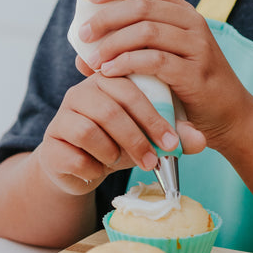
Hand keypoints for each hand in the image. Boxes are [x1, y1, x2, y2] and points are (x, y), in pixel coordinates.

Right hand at [37, 71, 205, 194]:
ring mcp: (61, 116)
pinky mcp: (50, 143)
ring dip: (112, 153)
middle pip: (109, 110)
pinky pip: (74, 155)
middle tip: (153, 160)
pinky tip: (99, 171)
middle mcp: (81, 93)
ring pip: (88, 131)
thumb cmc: (118, 143)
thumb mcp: (149, 138)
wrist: (79, 167)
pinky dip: (92, 168)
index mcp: (108, 80)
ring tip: (122, 164)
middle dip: (136, 139)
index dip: (153, 116)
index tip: (172, 141)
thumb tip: (202, 141)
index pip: (131, 89)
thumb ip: (175, 136)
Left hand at [77, 0, 252, 148]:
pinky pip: (155, 61)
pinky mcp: (195, 73)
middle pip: (141, 7)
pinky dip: (126, 64)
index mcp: (183, 13)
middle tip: (83, 34)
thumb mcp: (162, 61)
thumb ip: (130, 51)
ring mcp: (197, 47)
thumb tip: (82, 53)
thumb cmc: (188, 89)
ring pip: (146, 31)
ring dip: (113, 44)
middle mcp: (193, 23)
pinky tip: (109, 73)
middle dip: (106, 18)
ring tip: (92, 60)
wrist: (230, 117)